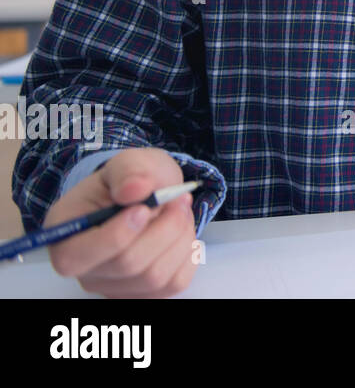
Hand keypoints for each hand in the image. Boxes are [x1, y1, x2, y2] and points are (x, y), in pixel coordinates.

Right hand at [45, 147, 197, 297]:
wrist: (149, 194)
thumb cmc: (131, 180)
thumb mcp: (129, 162)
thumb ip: (129, 171)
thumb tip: (133, 189)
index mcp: (65, 235)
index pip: (77, 257)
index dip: (117, 235)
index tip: (145, 208)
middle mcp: (84, 269)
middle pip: (127, 266)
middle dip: (164, 228)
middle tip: (179, 200)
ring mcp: (112, 286)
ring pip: (155, 278)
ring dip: (180, 238)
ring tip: (181, 211)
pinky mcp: (142, 293)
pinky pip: (174, 284)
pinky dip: (187, 254)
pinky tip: (182, 232)